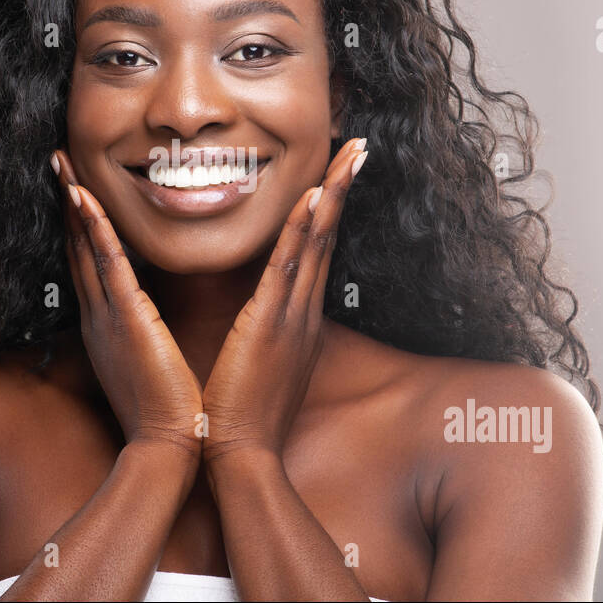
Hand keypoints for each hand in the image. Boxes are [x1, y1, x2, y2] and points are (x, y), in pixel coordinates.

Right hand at [52, 149, 203, 462]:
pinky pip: (107, 265)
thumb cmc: (167, 413)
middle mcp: (99, 316)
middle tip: (59, 160)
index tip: (77, 188)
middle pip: (79, 247)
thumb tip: (153, 321)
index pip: (92, 263)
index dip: (82, 224)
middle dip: (69, 203)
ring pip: (86, 247)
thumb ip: (146, 336)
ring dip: (75, 203)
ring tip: (63, 163)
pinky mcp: (125, 320)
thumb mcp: (149, 364)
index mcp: (109, 326)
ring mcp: (107, 316)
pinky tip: (84, 199)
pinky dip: (94, 230)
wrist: (168, 448)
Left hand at [200, 138, 367, 468]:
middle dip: (343, 188)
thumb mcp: (262, 363)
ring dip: (332, 195)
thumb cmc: (243, 413)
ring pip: (315, 243)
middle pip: (326, 236)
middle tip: (360, 146)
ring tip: (349, 154)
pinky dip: (303, 232)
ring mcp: (292, 315)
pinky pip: (289, 268)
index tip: (338, 172)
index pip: (315, 250)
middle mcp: (303, 310)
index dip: (328, 208)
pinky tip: (315, 200)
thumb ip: (266, 334)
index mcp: (297, 317)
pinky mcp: (271, 324)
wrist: (241, 456)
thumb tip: (264, 316)